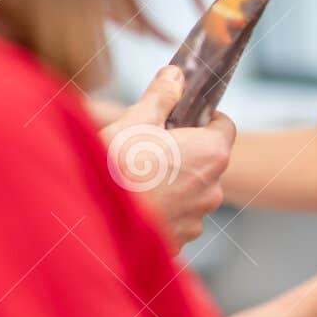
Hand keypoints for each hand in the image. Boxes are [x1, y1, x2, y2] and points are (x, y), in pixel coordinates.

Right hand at [102, 67, 236, 245]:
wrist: (92, 221)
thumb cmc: (115, 168)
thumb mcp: (135, 121)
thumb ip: (161, 96)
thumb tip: (175, 75)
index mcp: (211, 154)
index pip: (224, 128)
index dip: (204, 119)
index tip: (182, 117)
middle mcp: (213, 189)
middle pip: (205, 162)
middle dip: (182, 152)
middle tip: (147, 147)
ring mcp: (197, 218)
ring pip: (189, 192)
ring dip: (170, 183)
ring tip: (134, 178)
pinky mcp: (180, 242)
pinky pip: (174, 218)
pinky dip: (160, 209)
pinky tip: (133, 202)